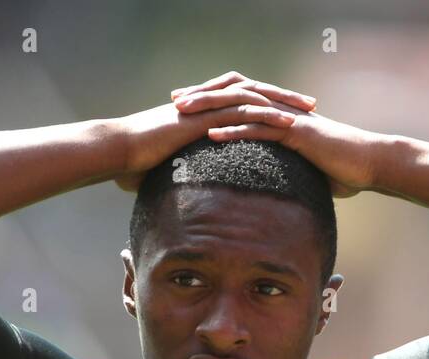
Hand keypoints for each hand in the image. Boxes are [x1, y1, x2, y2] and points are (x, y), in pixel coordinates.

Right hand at [112, 71, 316, 192]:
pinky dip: (265, 114)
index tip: (291, 114)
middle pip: (253, 92)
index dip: (266, 106)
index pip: (240, 102)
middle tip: (310, 104)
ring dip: (282, 101)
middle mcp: (206, 104)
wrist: (118, 151)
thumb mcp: (165, 168)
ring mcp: (205, 108)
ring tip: (308, 109)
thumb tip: (183, 197)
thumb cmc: (133, 163)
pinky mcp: (202, 116)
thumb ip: (180, 174)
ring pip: (252, 96)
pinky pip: (239, 110)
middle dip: (283, 97)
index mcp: (201, 112)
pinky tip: (286, 122)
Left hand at [170, 72, 377, 198]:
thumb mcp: (304, 169)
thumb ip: (283, 170)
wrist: (368, 164)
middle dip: (203, 96)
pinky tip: (212, 136)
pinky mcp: (296, 132)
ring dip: (210, 109)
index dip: (213, 100)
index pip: (239, 100)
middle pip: (234, 95)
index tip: (186, 107)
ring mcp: (288, 119)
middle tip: (175, 100)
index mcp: (279, 115)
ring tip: (183, 113)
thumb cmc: (340, 169)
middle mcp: (280, 111)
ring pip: (241, 107)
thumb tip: (268, 188)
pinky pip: (260, 129)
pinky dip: (234, 132)